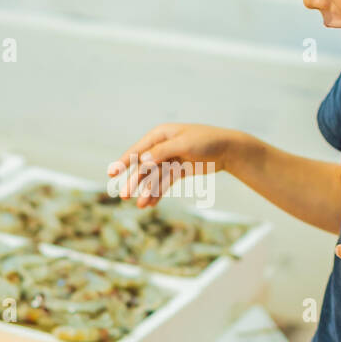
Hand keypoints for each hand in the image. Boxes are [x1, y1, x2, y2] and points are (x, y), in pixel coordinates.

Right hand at [107, 123, 244, 208]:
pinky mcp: (178, 170)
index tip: (111, 173)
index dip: (123, 162)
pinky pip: (164, 182)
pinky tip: (150, 204)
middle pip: (144, 166)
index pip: (138, 150)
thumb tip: (142, 160)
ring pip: (154, 177)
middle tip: (124, 196)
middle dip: (134, 182)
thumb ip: (162, 152)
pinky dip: (158, 192)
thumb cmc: (207, 141)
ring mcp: (170, 159)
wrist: (229, 149)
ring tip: (141, 206)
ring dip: (147, 191)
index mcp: (160, 134)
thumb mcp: (183, 144)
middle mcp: (162, 146)